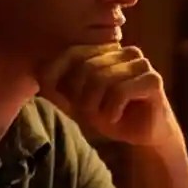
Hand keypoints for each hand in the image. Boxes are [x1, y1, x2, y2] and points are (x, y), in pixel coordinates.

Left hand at [38, 44, 181, 148]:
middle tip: (91, 114)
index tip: (64, 101)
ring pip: (101, 80)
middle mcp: (123, 51)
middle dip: (82, 98)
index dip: (59, 78)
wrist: (145, 136)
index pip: (71, 54)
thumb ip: (58, 86)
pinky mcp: (152, 79)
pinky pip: (120, 92)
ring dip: (97, 107)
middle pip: (85, 69)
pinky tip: (117, 118)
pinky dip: (112, 111)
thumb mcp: (78, 102)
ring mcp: (140, 63)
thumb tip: (35, 68)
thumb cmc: (112, 115)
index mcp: (104, 50)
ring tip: (105, 117)